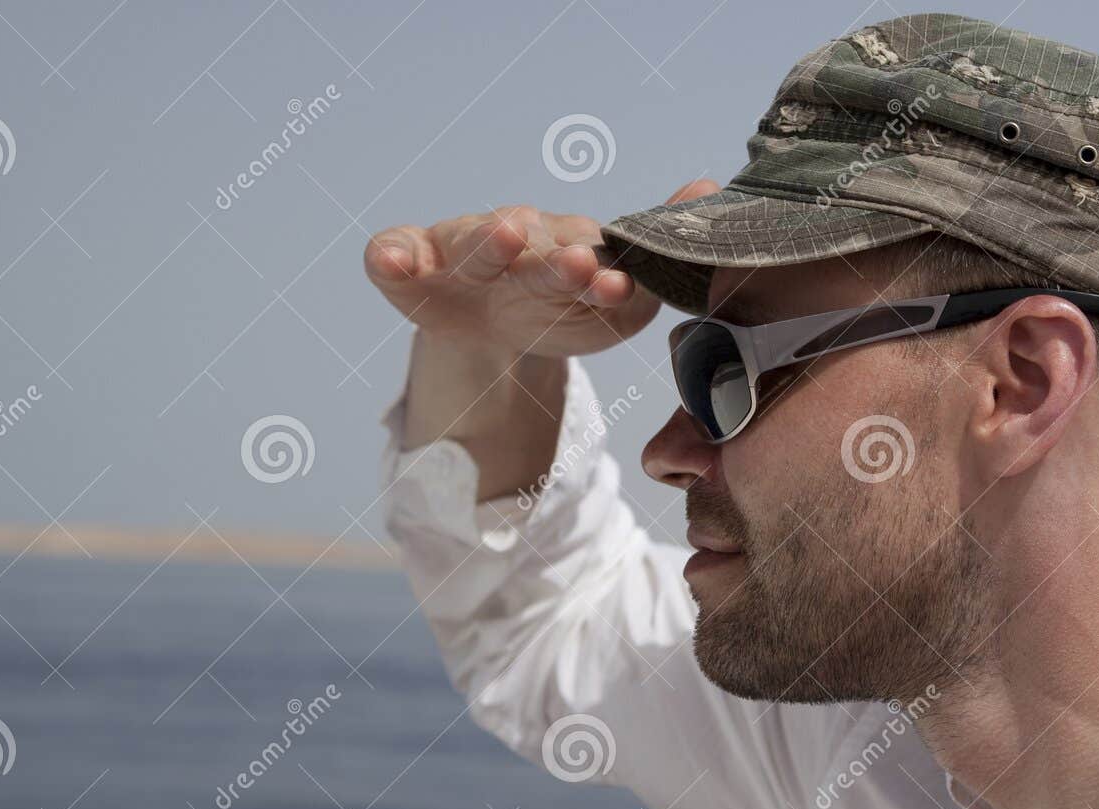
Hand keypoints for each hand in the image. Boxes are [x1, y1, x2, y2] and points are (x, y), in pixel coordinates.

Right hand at [363, 179, 719, 359]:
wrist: (488, 331)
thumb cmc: (557, 310)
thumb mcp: (615, 305)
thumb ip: (654, 267)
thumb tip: (708, 189)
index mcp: (563, 250)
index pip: (583, 255)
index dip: (596, 269)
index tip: (612, 277)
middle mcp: (515, 242)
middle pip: (532, 250)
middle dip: (548, 257)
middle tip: (571, 260)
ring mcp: (460, 254)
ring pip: (473, 245)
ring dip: (489, 242)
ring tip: (505, 235)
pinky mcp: (409, 269)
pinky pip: (394, 257)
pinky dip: (390, 255)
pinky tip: (390, 259)